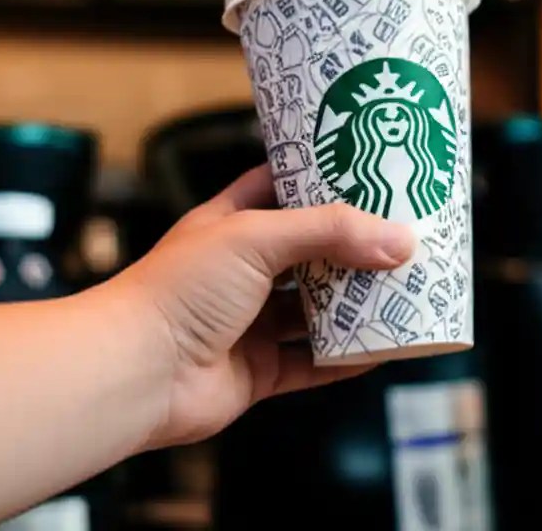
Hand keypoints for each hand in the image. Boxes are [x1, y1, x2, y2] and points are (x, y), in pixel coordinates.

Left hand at [116, 164, 415, 448]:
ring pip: (315, 311)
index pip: (277, 187)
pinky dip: (347, 360)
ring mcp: (248, 323)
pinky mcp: (257, 371)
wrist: (136, 372)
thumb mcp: (256, 236)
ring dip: (356, 304)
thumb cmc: (178, 290)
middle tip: (403, 237)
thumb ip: (330, 232)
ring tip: (405, 290)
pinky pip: (312, 364)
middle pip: (308, 254)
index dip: (318, 179)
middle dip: (353, 248)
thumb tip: (399, 241)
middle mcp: (239, 272)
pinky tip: (383, 350)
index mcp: (228, 225)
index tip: (367, 170)